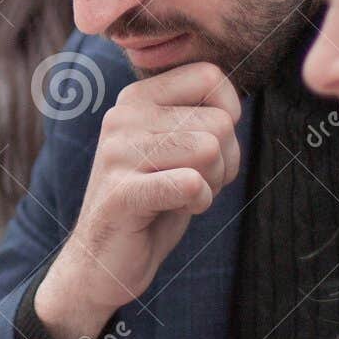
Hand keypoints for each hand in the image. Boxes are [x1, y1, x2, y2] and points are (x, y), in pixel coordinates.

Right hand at [36, 62, 240, 338]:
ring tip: (183, 196)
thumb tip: (236, 100)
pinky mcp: (121, 193)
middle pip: (219, 121)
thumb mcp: (176, 148)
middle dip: (224, 160)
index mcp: (136, 98)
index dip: (229, 115)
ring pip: (210, 150)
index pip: (209, 76)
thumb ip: (199, 116)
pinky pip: (191, 184)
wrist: (102, 262)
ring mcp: (117, 153)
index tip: (209, 146)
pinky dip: (199, 203)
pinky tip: (176, 210)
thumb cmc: (151, 203)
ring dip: (212, 184)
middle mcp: (122, 117)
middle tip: (195, 182)